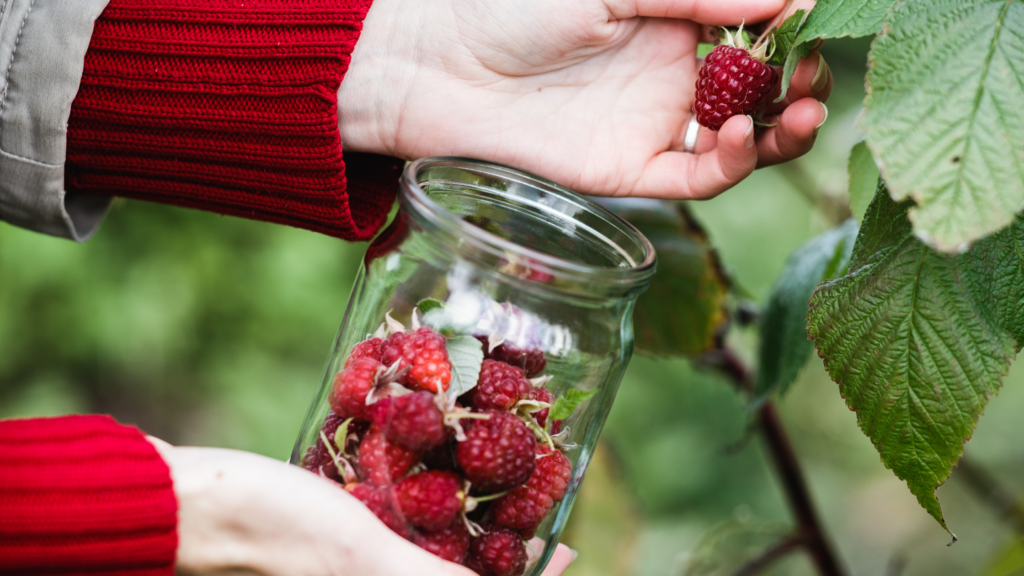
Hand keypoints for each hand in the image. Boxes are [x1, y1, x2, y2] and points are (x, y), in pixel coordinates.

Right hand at [148, 440, 575, 575]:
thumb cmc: (265, 533)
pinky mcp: (331, 543)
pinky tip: (435, 466)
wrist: (179, 505)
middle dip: (499, 546)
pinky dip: (420, 505)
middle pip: (453, 570)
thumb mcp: (360, 557)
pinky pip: (391, 529)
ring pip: (425, 549)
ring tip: (499, 475)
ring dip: (465, 520)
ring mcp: (350, 568)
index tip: (568, 551)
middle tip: (539, 506)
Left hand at [339, 0, 831, 199]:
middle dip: (802, 85)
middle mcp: (676, 74)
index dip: (800, 31)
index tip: (826, 22)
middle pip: (765, 90)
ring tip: (798, 111)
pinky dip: (732, 163)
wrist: (439, 65)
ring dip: (783, 131)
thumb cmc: (514, 5)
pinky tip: (741, 137)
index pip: (761, 29)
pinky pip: (699, 177)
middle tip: (815, 78)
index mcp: (677, 19)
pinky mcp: (632, 170)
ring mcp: (657, 125)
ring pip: (745, 140)